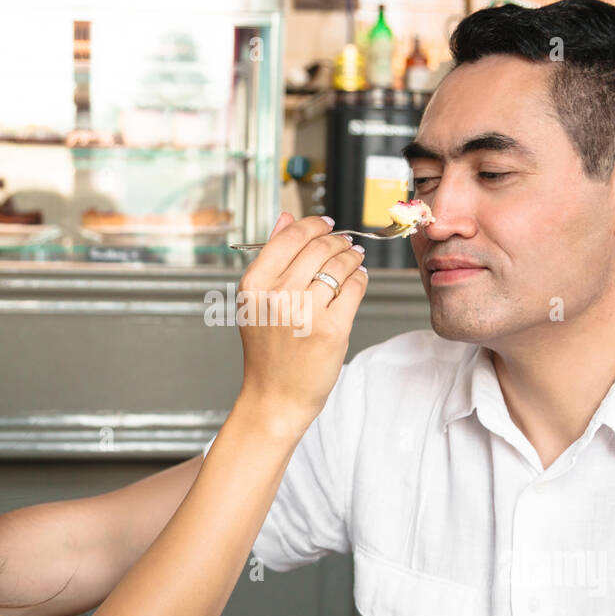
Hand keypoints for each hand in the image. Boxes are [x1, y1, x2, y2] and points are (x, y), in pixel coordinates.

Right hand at [234, 212, 367, 431]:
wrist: (275, 397)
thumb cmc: (268, 352)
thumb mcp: (257, 301)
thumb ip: (272, 257)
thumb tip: (287, 218)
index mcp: (254, 284)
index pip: (291, 236)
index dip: (314, 225)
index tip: (327, 224)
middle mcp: (277, 295)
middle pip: (319, 247)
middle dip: (338, 240)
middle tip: (346, 243)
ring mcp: (305, 313)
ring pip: (340, 264)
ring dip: (352, 257)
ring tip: (354, 259)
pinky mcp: (331, 329)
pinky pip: (354, 287)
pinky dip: (360, 279)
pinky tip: (356, 281)